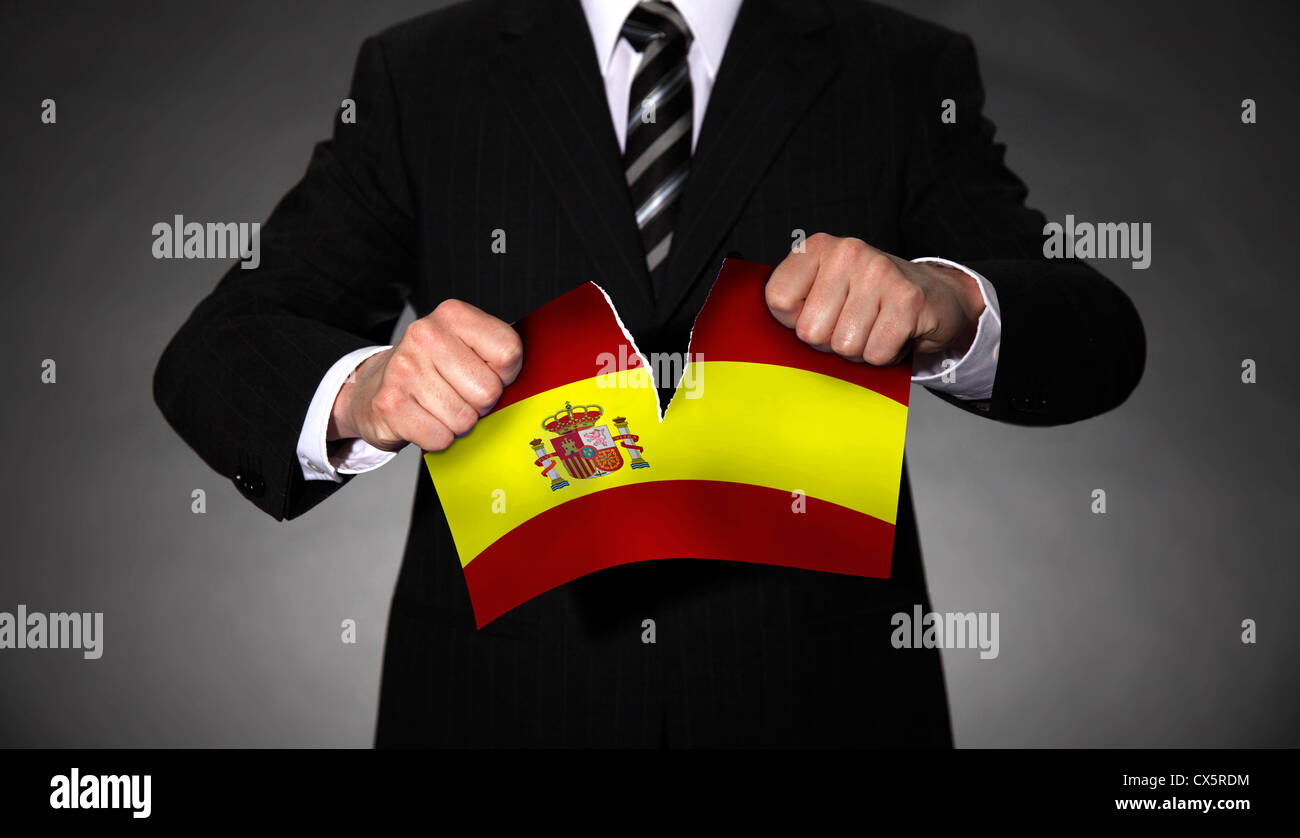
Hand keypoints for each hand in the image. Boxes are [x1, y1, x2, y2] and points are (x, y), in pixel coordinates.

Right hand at [329, 300, 522, 451]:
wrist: (374, 384)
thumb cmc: (435, 368)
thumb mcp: (467, 345)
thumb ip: (499, 354)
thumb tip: (532, 386)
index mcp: (453, 314)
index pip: (509, 353)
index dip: (506, 374)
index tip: (487, 372)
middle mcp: (425, 335)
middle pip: (488, 391)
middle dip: (481, 403)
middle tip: (460, 394)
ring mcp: (404, 369)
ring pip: (464, 419)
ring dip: (458, 423)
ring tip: (440, 406)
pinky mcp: (389, 405)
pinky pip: (440, 438)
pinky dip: (439, 438)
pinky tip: (425, 419)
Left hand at [765, 233, 984, 364]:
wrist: (935, 294)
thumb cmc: (868, 300)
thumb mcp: (823, 290)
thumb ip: (793, 306)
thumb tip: (760, 343)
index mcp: (816, 248)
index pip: (778, 300)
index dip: (795, 322)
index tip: (818, 314)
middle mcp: (846, 252)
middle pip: (810, 331)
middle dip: (829, 342)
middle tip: (852, 324)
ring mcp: (879, 272)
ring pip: (844, 345)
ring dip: (859, 350)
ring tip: (874, 328)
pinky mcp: (908, 299)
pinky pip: (875, 353)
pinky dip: (884, 355)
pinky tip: (893, 334)